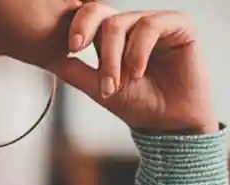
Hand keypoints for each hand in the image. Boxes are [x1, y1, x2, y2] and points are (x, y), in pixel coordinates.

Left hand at [48, 3, 216, 133]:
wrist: (173, 126)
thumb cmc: (142, 107)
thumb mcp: (102, 89)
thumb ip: (78, 72)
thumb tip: (49, 57)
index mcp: (117, 36)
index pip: (91, 16)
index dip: (77, 24)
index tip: (70, 47)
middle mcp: (136, 25)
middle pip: (102, 13)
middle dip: (87, 33)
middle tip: (76, 50)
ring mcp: (158, 23)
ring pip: (122, 23)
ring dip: (114, 55)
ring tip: (118, 83)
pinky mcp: (180, 25)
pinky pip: (150, 26)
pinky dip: (138, 50)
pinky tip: (137, 72)